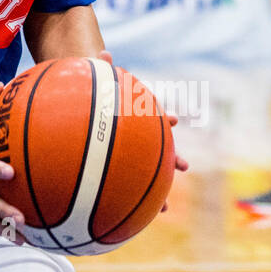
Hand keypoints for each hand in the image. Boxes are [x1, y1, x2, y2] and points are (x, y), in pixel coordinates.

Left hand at [97, 50, 187, 212]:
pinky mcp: (118, 165)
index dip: (166, 118)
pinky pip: (124, 185)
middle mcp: (139, 135)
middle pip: (160, 149)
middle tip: (184, 166)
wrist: (86, 103)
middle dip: (172, 158)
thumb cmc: (91, 92)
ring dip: (156, 189)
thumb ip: (101, 68)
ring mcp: (131, 151)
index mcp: (136, 116)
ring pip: (147, 173)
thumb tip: (104, 53)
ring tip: (163, 207)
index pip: (156, 116)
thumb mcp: (95, 80)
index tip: (175, 120)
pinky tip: (127, 217)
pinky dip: (127, 200)